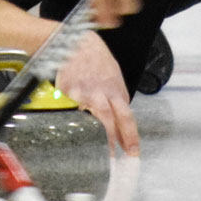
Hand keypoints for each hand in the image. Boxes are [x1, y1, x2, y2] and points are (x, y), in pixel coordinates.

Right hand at [55, 32, 140, 155]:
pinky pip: (70, 108)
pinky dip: (72, 114)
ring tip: (100, 151)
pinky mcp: (67, 91)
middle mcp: (101, 92)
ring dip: (98, 136)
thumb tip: (118, 117)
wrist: (75, 41)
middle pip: (112, 120)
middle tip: (120, 158)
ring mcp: (83, 92)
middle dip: (118, 140)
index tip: (133, 151)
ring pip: (92, 118)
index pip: (126, 117)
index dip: (130, 136)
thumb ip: (115, 95)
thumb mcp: (112, 73)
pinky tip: (71, 116)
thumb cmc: (95, 57)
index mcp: (115, 88)